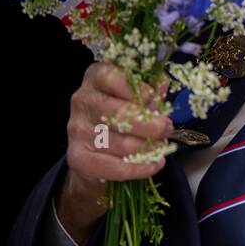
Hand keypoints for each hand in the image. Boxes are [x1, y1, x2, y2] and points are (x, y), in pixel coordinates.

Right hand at [56, 63, 172, 244]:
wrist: (94, 150)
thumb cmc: (121, 113)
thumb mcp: (137, 93)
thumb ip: (150, 88)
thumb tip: (161, 86)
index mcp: (96, 77)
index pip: (113, 78)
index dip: (139, 90)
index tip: (155, 101)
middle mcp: (82, 101)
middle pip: (118, 114)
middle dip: (150, 125)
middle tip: (166, 129)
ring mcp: (77, 130)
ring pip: (120, 143)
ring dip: (148, 147)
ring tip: (161, 147)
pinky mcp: (78, 157)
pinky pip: (114, 167)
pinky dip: (139, 168)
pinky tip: (154, 164)